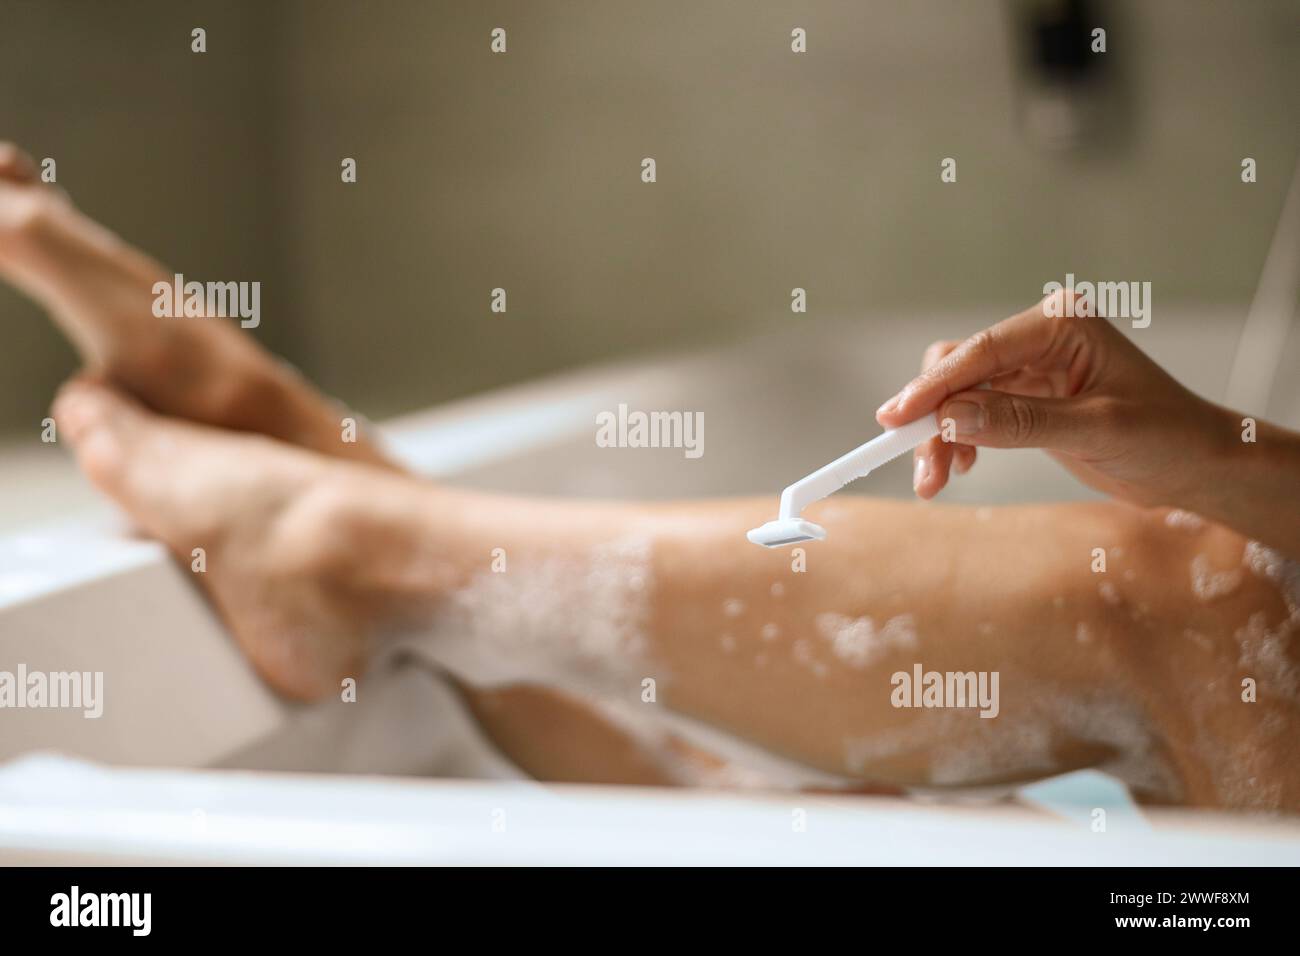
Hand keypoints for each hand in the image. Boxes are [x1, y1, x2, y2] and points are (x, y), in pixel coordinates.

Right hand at [876, 290, 1232, 508]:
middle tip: (923, 469)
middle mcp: (1040, 338)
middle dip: (933, 417)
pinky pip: (972, 413)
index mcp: (1062, 324)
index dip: (933, 386)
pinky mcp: (1025, 398)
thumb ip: (1021, 421)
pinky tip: (961, 467)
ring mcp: (1030, 368)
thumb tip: (951, 417)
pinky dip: (957, 440)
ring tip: (934, 482)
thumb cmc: (1167, 438)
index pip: (981, 350)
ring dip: (939, 436)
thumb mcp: (1096, 430)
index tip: (895, 419)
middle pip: (959, 368)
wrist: (1196, 466)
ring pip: (958, 394)